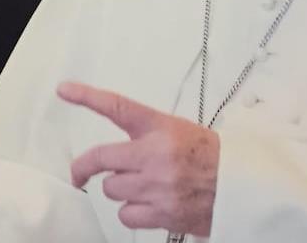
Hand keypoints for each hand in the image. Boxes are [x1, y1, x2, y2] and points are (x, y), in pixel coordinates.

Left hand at [59, 81, 218, 236]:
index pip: (118, 107)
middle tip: (82, 172)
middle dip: (87, 167)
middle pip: (100, 159)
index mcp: (159, 127)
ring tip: (142, 186)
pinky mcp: (162, 213)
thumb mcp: (177, 131)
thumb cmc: (210, 157)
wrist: (241, 185)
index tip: (65, 90)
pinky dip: (132, 213)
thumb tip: (113, 151)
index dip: (87, 97)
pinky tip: (148, 205)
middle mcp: (155, 154)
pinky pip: (126, 215)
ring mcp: (157, 186)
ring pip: (111, 189)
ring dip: (120, 190)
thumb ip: (144, 135)